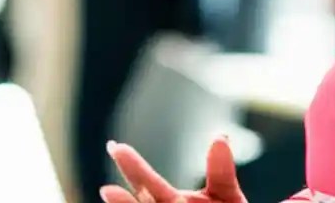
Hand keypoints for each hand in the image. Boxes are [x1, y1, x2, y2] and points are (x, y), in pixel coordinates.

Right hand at [101, 138, 247, 202]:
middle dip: (125, 202)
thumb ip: (220, 172)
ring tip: (114, 196)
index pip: (146, 183)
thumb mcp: (227, 196)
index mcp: (170, 200)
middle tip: (107, 190)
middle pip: (143, 202)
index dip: (131, 166)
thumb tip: (220, 137)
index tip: (116, 148)